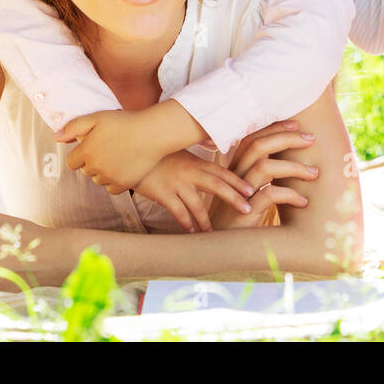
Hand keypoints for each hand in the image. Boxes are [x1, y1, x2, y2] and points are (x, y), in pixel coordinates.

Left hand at [57, 109, 164, 192]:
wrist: (153, 132)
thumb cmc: (125, 122)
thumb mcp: (97, 117)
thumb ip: (73, 127)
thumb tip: (55, 138)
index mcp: (86, 151)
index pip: (72, 162)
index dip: (80, 154)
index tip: (93, 146)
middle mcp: (95, 167)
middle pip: (86, 171)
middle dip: (92, 162)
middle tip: (108, 148)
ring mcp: (110, 177)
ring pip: (98, 180)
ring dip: (103, 172)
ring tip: (117, 156)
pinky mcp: (124, 184)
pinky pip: (111, 189)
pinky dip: (114, 181)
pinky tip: (123, 167)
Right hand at [134, 150, 254, 232]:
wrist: (132, 151)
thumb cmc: (157, 155)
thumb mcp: (179, 155)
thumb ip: (196, 164)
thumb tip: (212, 172)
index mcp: (196, 162)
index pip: (222, 172)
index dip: (237, 181)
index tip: (251, 190)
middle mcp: (189, 172)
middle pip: (217, 185)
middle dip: (234, 198)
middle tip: (248, 210)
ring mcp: (176, 183)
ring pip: (197, 204)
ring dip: (205, 220)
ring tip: (212, 232)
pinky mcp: (162, 193)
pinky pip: (177, 211)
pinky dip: (185, 222)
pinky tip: (190, 231)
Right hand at [209, 122, 318, 230]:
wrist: (223, 247)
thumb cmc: (242, 218)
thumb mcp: (251, 192)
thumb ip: (265, 175)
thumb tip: (293, 160)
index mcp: (235, 169)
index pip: (252, 138)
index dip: (274, 128)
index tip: (297, 126)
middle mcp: (234, 177)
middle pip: (258, 146)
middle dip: (287, 138)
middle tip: (311, 139)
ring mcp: (238, 194)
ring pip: (265, 167)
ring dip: (294, 167)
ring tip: (314, 173)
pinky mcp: (245, 213)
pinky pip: (270, 195)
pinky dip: (290, 195)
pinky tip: (303, 202)